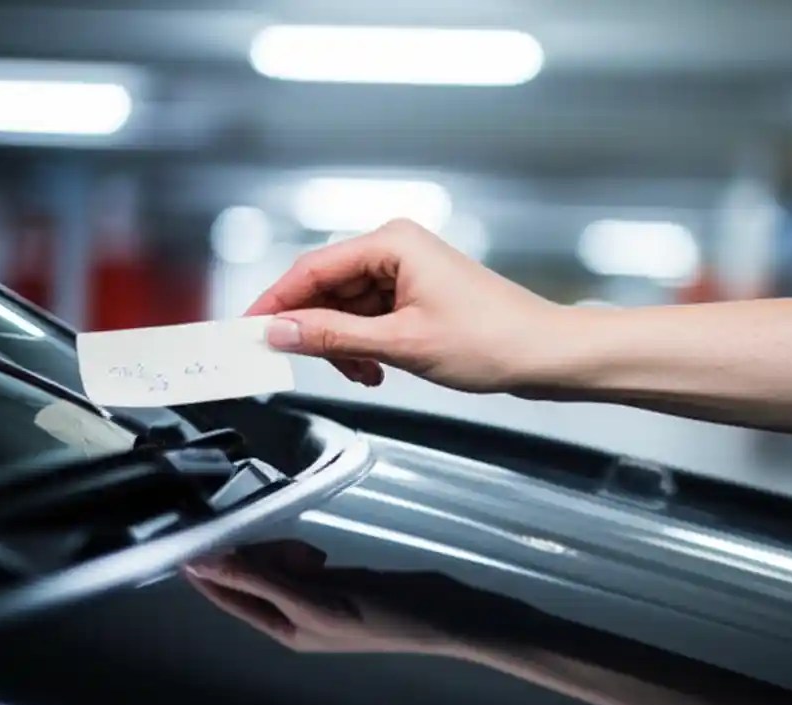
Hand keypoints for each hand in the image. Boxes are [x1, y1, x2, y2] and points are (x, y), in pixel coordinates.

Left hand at [183, 542, 460, 655]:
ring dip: (282, 552)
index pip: (229, 598)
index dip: (206, 574)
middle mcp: (293, 616)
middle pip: (252, 578)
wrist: (439, 613)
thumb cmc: (380, 613)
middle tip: (287, 548)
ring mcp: (314, 598)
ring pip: (276, 566)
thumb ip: (259, 577)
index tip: (184, 542)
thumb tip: (204, 565)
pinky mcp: (334, 582)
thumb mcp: (314, 597)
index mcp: (284, 629)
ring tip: (313, 554)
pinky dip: (302, 553)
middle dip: (257, 557)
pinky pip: (300, 563)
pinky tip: (320, 553)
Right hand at [247, 219, 561, 392]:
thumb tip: (281, 331)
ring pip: (347, 307)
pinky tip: (376, 369)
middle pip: (326, 288)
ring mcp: (408, 271)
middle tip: (307, 367)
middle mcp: (397, 248)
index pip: (311, 269)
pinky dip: (365, 345)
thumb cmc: (492, 339)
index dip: (274, 303)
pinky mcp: (418, 294)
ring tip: (363, 374)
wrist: (545, 353)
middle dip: (317, 332)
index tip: (245, 332)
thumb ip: (334, 337)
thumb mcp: (401, 344)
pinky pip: (370, 316)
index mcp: (392, 243)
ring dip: (344, 345)